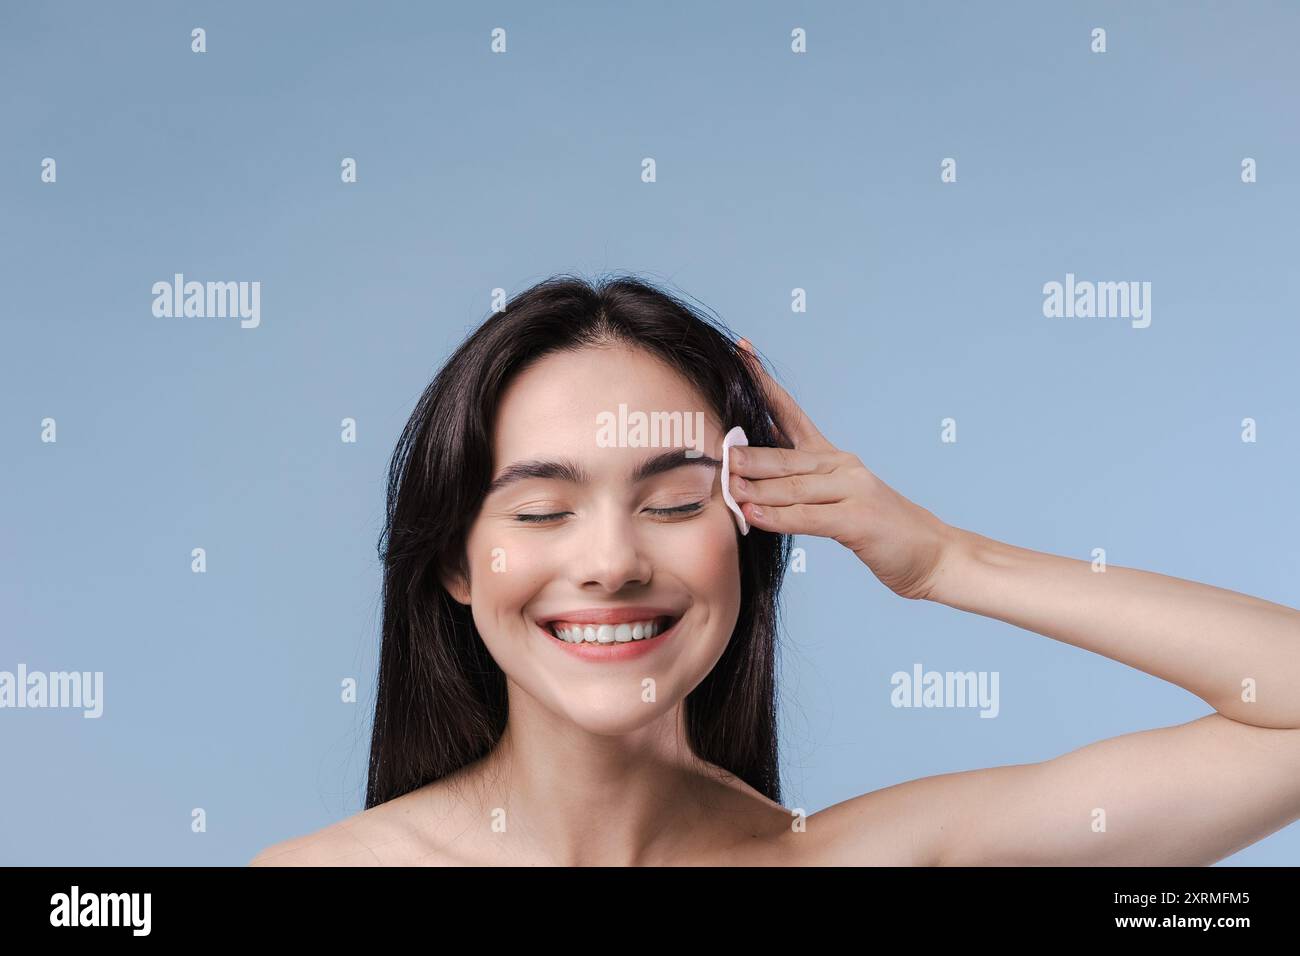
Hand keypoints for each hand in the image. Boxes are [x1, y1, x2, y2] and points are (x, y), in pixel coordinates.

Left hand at [731, 338, 952, 600]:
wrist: (933, 555)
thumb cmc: (879, 531)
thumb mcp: (835, 504)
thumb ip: (796, 493)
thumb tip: (746, 487)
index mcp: (832, 459)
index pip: (790, 413)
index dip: (763, 384)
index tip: (740, 352)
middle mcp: (841, 466)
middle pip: (783, 454)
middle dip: (747, 450)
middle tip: (713, 446)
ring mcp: (852, 491)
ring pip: (791, 485)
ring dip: (755, 486)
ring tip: (725, 483)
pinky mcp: (858, 520)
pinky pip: (807, 517)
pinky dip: (777, 517)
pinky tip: (752, 515)